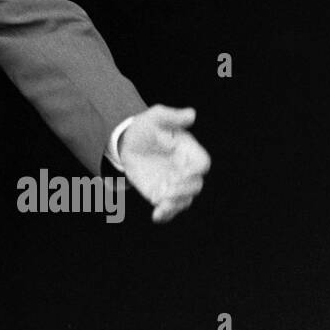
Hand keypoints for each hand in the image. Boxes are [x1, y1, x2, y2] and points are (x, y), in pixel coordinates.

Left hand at [118, 105, 210, 222]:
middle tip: (167, 187)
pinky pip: (169, 209)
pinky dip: (165, 215)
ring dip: (174, 203)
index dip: (195, 169)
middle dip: (183, 188)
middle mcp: (185, 170)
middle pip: (195, 185)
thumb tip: (191, 114)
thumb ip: (172, 117)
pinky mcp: (162, 195)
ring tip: (160, 201)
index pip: (202, 163)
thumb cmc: (146, 127)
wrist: (127, 142)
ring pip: (184, 200)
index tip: (182, 170)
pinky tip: (156, 216)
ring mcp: (175, 184)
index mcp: (189, 151)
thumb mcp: (155, 117)